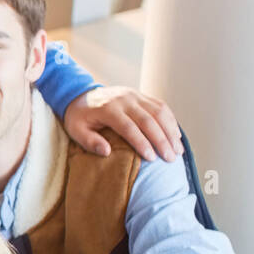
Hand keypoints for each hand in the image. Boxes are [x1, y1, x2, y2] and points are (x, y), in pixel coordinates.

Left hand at [63, 87, 183, 161]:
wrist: (80, 94)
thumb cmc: (79, 118)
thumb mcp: (76, 130)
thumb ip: (89, 141)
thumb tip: (106, 152)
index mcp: (108, 108)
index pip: (129, 127)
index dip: (142, 143)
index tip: (152, 158)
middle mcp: (124, 99)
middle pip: (148, 120)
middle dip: (162, 140)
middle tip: (171, 158)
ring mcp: (135, 95)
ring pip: (159, 112)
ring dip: (171, 131)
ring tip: (178, 150)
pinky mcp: (141, 95)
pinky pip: (160, 106)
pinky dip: (170, 121)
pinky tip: (176, 136)